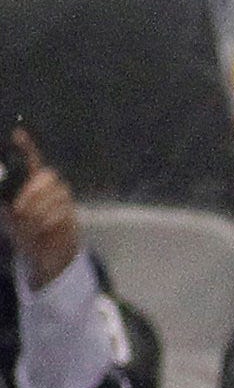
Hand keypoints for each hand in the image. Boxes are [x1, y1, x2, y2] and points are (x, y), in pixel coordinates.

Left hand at [4, 130, 81, 285]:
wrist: (46, 253)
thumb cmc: (24, 230)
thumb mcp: (8, 215)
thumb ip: (6, 201)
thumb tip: (6, 199)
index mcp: (27, 181)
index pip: (28, 158)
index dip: (25, 145)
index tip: (18, 133)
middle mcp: (46, 184)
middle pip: (46, 175)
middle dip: (32, 192)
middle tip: (19, 210)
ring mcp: (61, 197)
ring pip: (54, 194)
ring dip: (38, 212)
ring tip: (29, 225)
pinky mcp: (71, 211)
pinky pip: (62, 211)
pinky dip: (49, 222)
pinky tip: (43, 229)